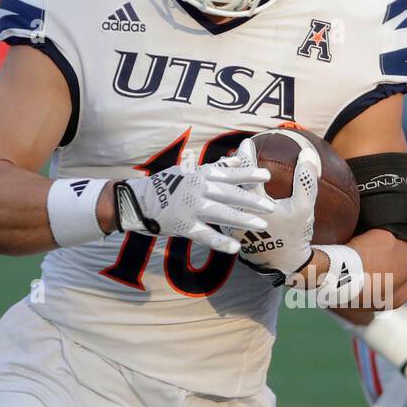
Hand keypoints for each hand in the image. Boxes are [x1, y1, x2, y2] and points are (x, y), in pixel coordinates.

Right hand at [113, 145, 273, 252]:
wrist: (135, 200)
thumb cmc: (164, 186)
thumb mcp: (187, 171)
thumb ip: (213, 168)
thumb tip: (236, 159)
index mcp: (199, 175)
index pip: (228, 173)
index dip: (248, 173)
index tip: (267, 175)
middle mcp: (197, 189)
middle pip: (229, 194)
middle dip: (251, 199)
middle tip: (271, 205)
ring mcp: (190, 207)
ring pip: (221, 213)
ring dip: (242, 219)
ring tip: (261, 224)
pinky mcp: (183, 225)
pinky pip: (205, 234)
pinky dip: (220, 241)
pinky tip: (235, 247)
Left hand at [234, 145, 319, 284]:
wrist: (284, 264)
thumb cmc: (295, 234)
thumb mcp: (305, 207)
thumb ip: (306, 179)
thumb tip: (307, 153)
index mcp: (254, 203)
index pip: (247, 172)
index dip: (246, 154)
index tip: (246, 143)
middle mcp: (238, 212)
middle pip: (227, 183)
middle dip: (229, 166)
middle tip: (232, 154)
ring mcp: (231, 223)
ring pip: (222, 197)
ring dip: (223, 183)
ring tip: (225, 172)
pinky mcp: (230, 233)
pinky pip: (223, 210)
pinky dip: (223, 199)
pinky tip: (226, 195)